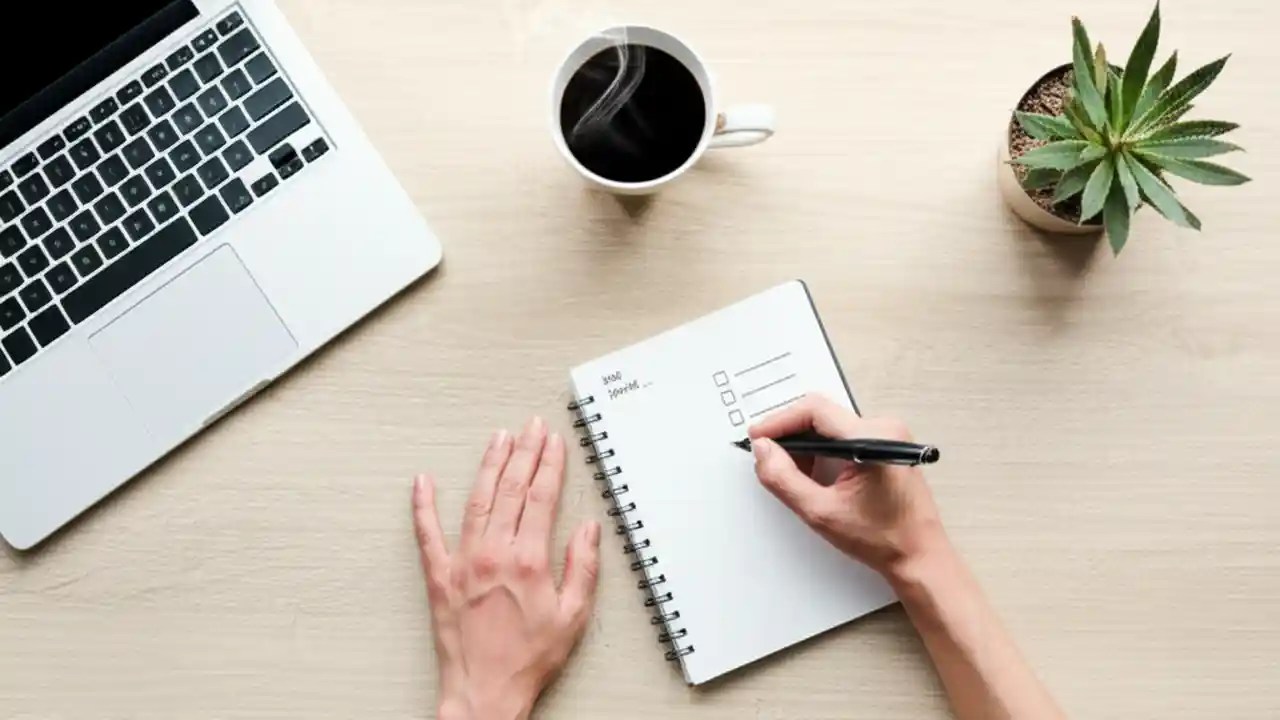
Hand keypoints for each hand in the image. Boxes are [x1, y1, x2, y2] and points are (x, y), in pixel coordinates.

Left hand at [412, 417, 601, 719]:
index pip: (542, 497)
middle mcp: (494, 553)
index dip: (550, 464)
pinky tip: (423, 482)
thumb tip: (590, 530)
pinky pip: (427, 533)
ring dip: (489, 465)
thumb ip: (583, 568)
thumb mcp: (573, 616)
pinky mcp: (439, 576)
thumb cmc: (528, 659)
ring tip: (499, 439)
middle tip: (532, 427)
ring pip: (477, 499)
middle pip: (512, 489)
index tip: (555, 442)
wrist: (484, 692)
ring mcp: (463, 561)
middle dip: (525, 453)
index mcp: (529, 560)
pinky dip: (423, 505)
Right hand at [748, 395, 946, 579]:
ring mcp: (888, 435)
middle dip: (791, 436)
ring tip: (798, 477)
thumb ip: (784, 478)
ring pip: (830, 425)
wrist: (918, 555)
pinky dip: (823, 451)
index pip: (814, 410)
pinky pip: (843, 436)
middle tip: (772, 461)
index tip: (758, 436)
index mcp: (872, 438)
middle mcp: (884, 428)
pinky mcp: (885, 445)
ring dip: (807, 446)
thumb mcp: (820, 512)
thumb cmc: (883, 538)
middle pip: (821, 414)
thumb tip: (763, 451)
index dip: (779, 420)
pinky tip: (817, 477)